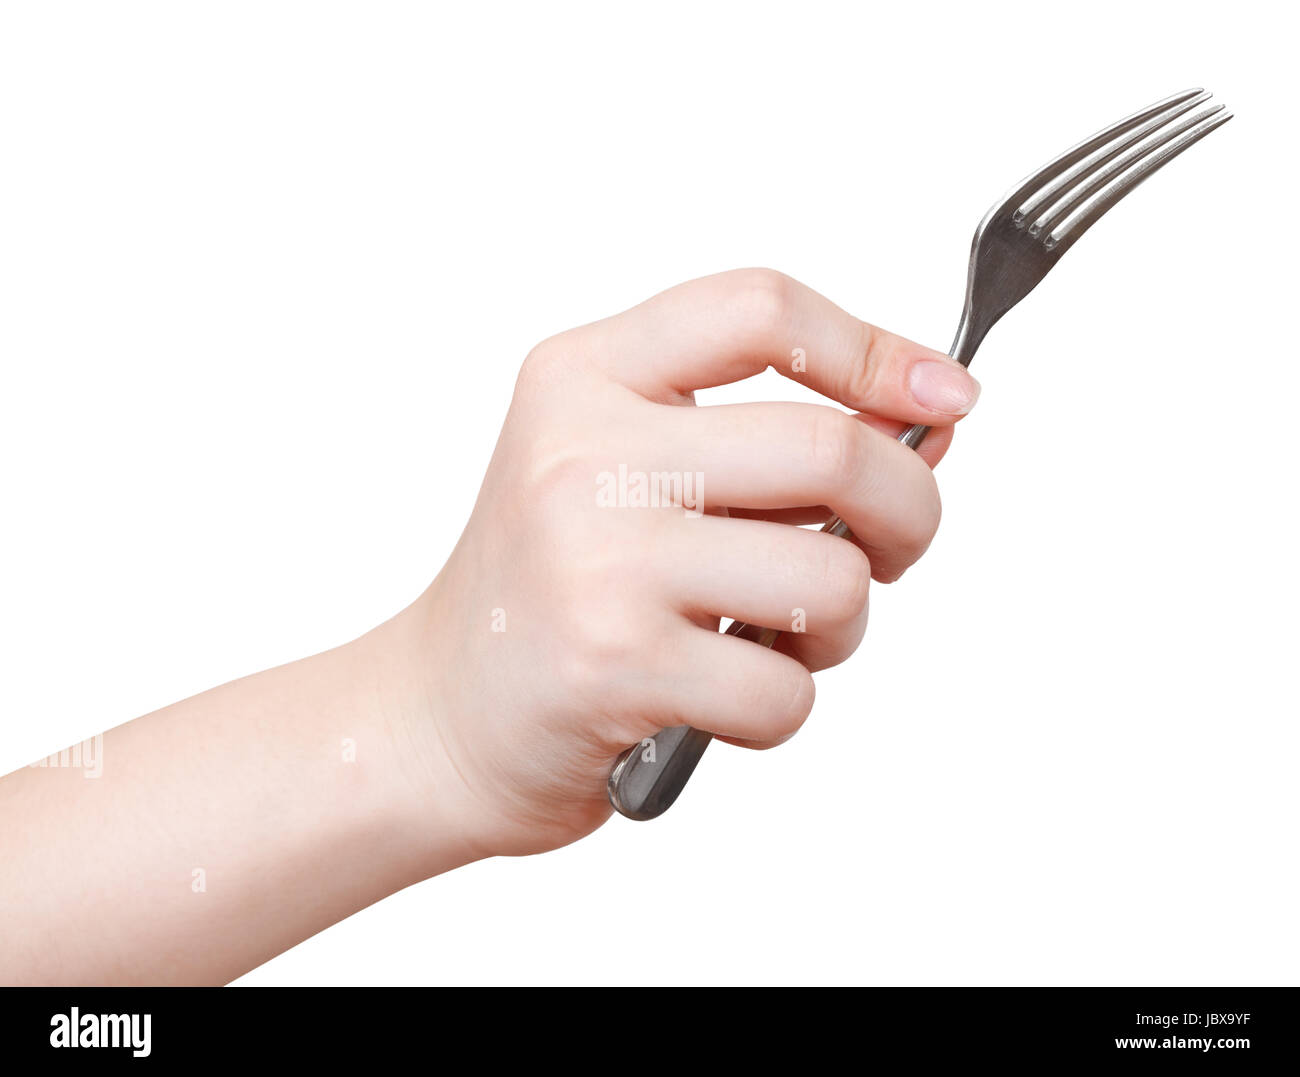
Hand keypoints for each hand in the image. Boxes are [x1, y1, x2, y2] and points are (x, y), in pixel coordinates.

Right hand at [390, 269, 979, 857]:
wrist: (438, 714)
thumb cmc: (550, 592)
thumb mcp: (619, 470)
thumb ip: (757, 440)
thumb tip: (930, 422)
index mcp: (582, 378)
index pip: (758, 311)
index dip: (875, 349)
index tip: (939, 397)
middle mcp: (584, 453)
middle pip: (829, 447)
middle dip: (910, 509)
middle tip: (895, 546)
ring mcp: (599, 559)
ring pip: (832, 579)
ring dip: (842, 625)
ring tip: (779, 635)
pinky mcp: (615, 666)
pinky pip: (789, 690)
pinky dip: (781, 706)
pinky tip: (718, 696)